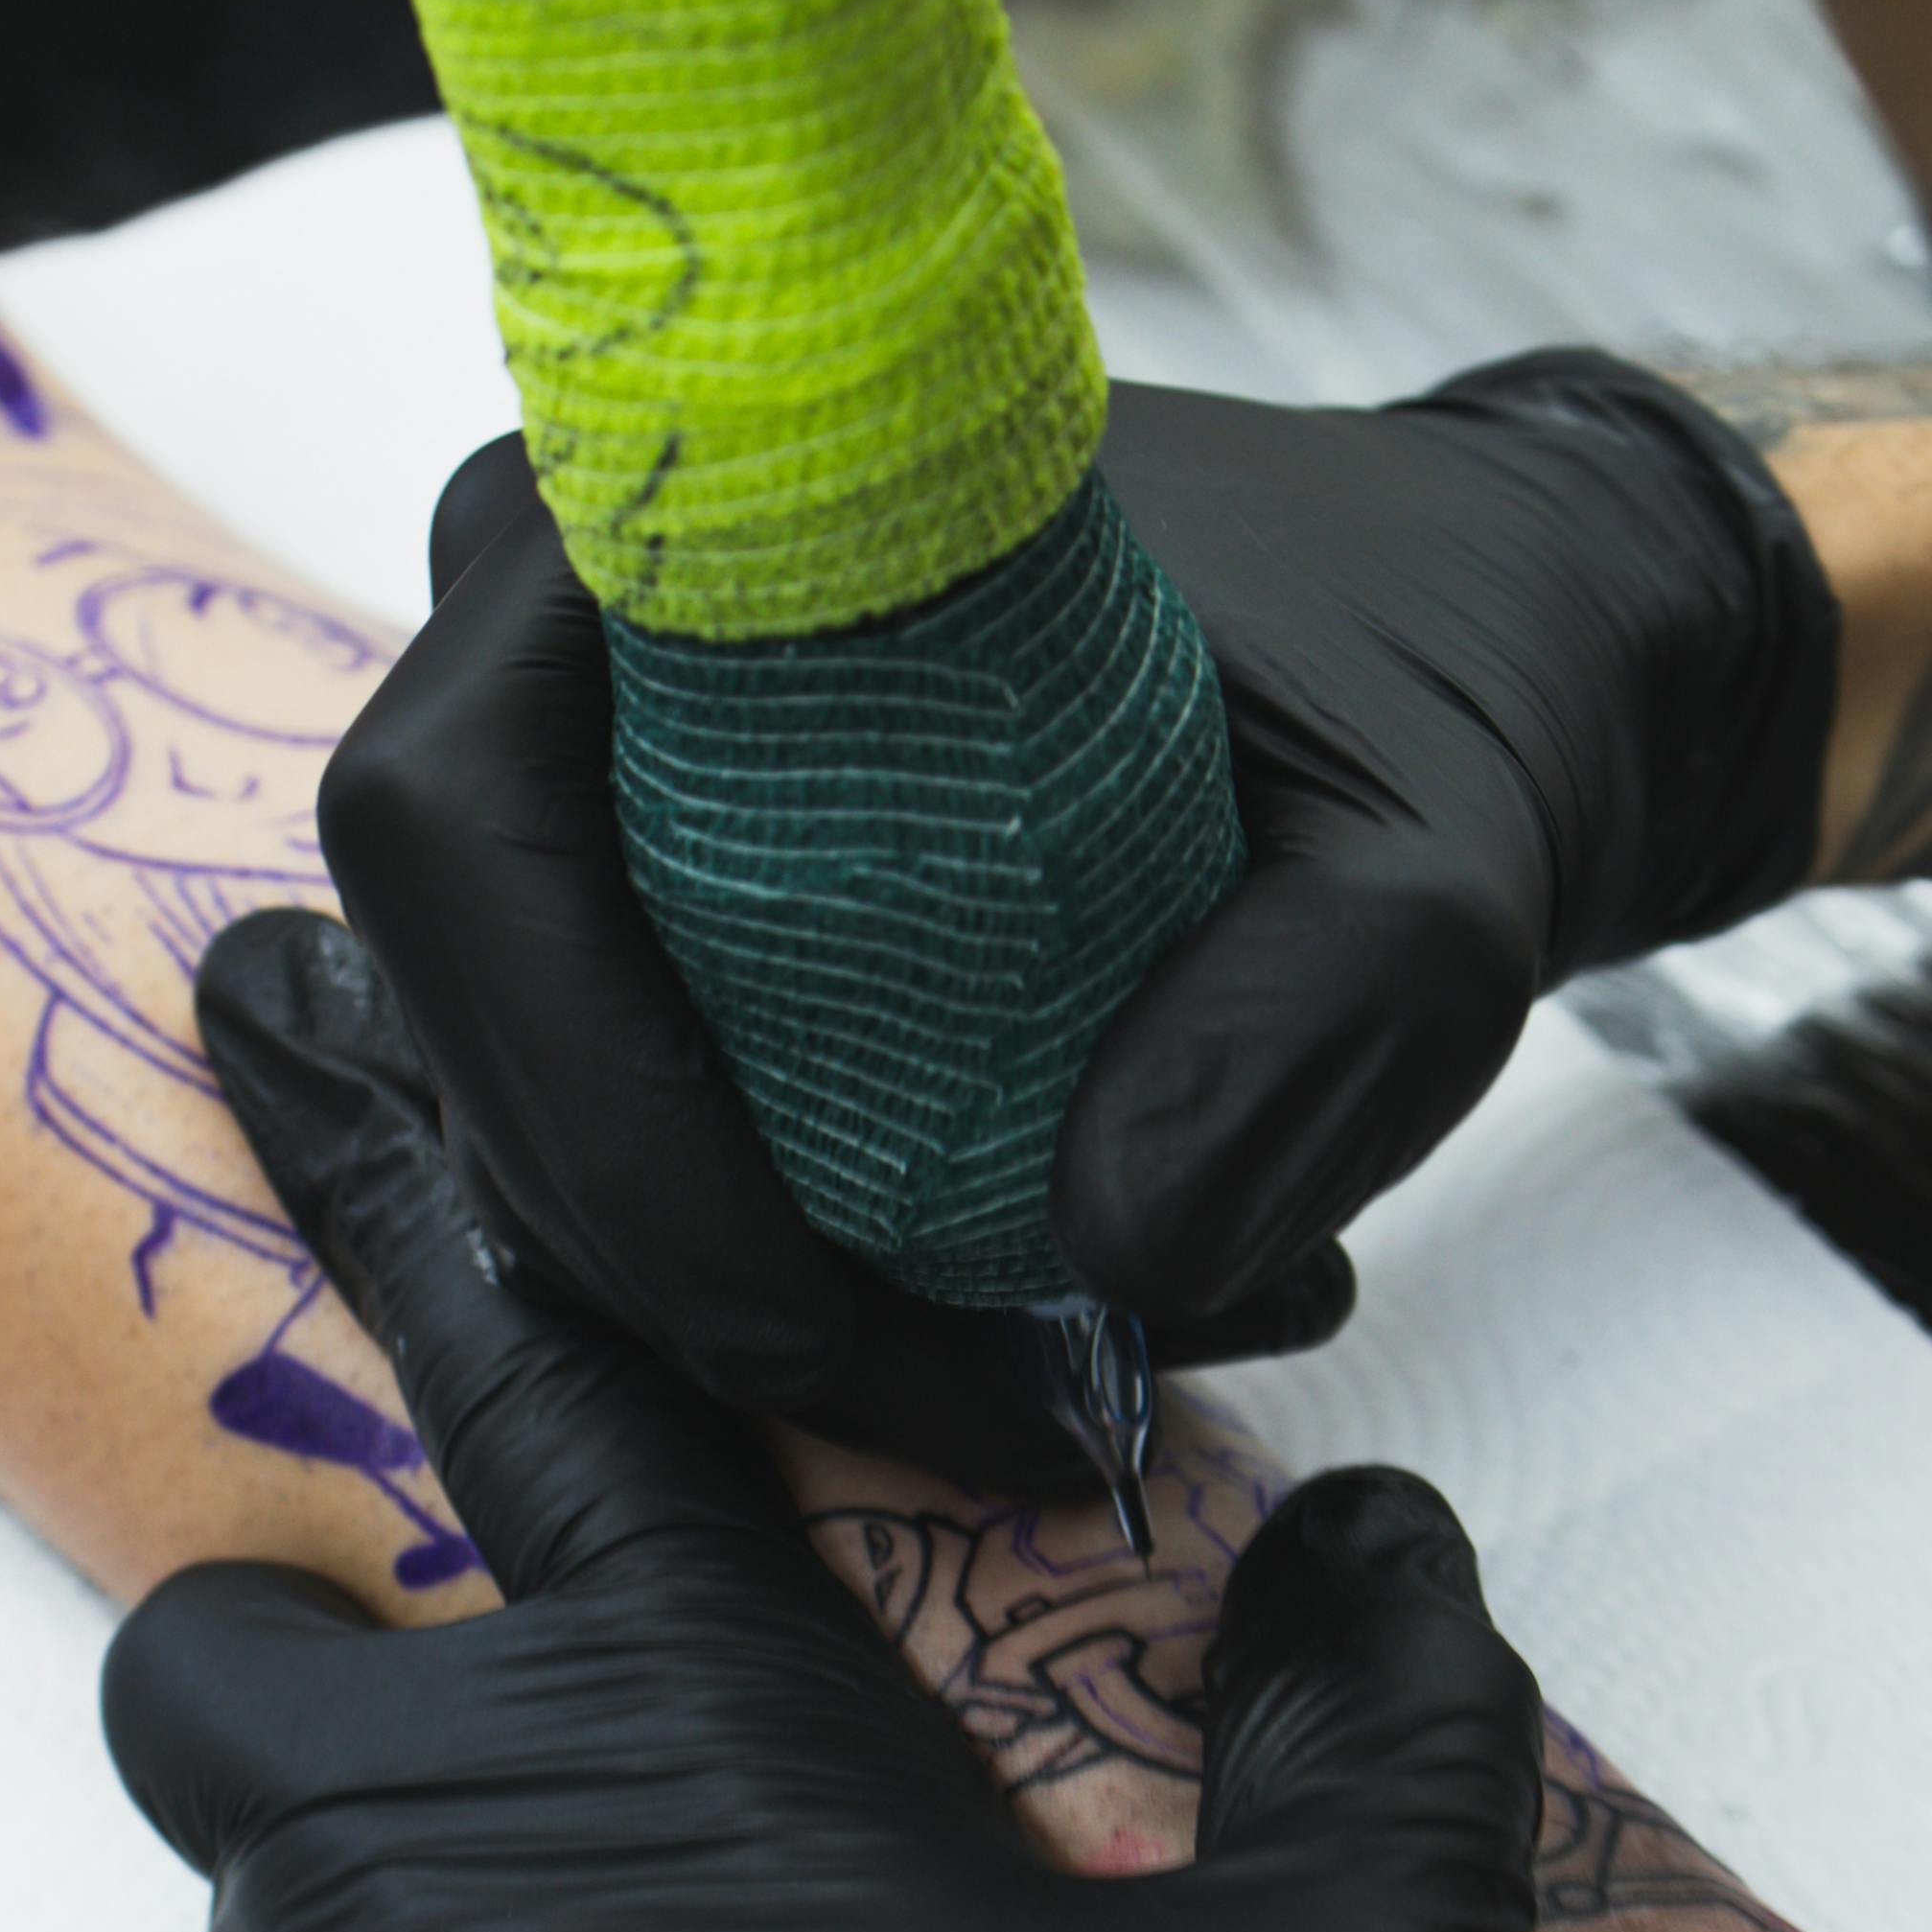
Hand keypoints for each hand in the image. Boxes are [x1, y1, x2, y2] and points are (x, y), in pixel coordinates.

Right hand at [312, 359, 1834, 1476]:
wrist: (1456, 652)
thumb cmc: (1421, 699)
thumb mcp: (1429, 871)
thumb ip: (1308, 1024)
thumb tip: (1102, 1241)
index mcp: (682, 519)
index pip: (474, 835)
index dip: (592, 1111)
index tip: (810, 1310)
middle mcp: (568, 635)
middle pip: (484, 1023)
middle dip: (692, 1275)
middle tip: (1003, 1412)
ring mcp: (588, 779)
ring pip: (546, 1117)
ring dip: (763, 1305)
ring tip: (1067, 1382)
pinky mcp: (648, 907)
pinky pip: (635, 1136)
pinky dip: (801, 1280)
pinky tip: (1031, 1342)